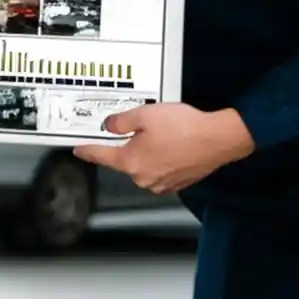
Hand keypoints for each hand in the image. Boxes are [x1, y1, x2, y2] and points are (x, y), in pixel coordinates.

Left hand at [72, 103, 254, 194]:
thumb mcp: (144, 115)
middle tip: (144, 128)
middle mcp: (143, 178)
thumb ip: (121, 121)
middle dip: (129, 145)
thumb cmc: (183, 127)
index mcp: (130, 162)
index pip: (101, 156)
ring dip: (147, 152)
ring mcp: (161, 184)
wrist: (219, 139)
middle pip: (125, 160)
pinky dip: (162, 159)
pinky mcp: (178, 184)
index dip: (88, 151)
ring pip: (144, 166)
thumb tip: (109, 126)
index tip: (78, 150)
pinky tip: (173, 145)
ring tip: (164, 135)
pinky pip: (161, 170)